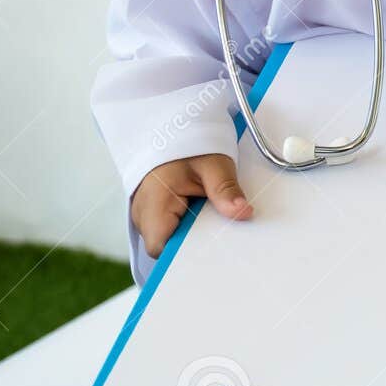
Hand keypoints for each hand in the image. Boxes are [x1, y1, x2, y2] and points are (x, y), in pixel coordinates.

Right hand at [130, 153, 252, 256]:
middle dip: (194, 245)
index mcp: (154, 202)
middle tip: (219, 231)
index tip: (210, 248)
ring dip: (192, 234)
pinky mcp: (156, 214)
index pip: (160, 247)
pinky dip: (189, 226)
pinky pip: (172, 229)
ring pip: (170, 239)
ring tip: (211, 217)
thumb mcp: (213, 163)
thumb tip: (242, 212)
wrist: (172, 131)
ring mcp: (147, 215)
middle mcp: (144, 213)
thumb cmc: (186, 145)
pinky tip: (204, 216)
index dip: (183, 255)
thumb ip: (225, 190)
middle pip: (166, 248)